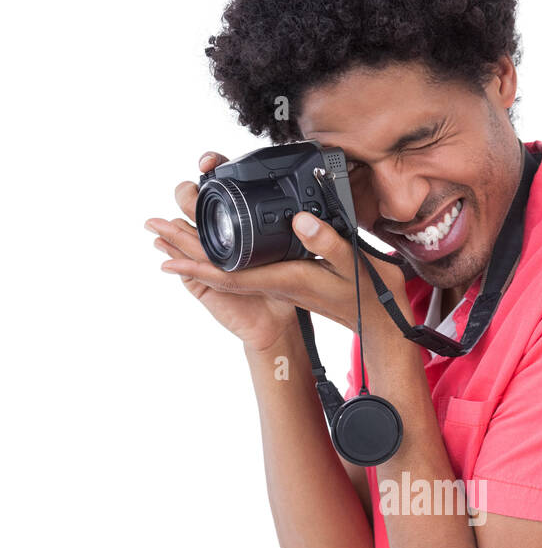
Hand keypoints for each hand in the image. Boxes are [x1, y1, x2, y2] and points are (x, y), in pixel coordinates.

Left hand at [146, 153, 411, 346]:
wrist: (382, 326)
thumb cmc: (373, 300)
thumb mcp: (357, 266)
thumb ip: (329, 243)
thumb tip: (298, 221)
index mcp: (287, 279)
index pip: (231, 274)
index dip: (196, 265)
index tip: (165, 255)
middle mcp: (277, 282)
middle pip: (220, 269)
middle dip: (185, 249)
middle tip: (152, 226)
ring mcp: (281, 281)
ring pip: (228, 268)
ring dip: (198, 251)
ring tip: (169, 232)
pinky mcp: (288, 277)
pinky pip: (244, 268)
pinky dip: (221, 256)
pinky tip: (213, 246)